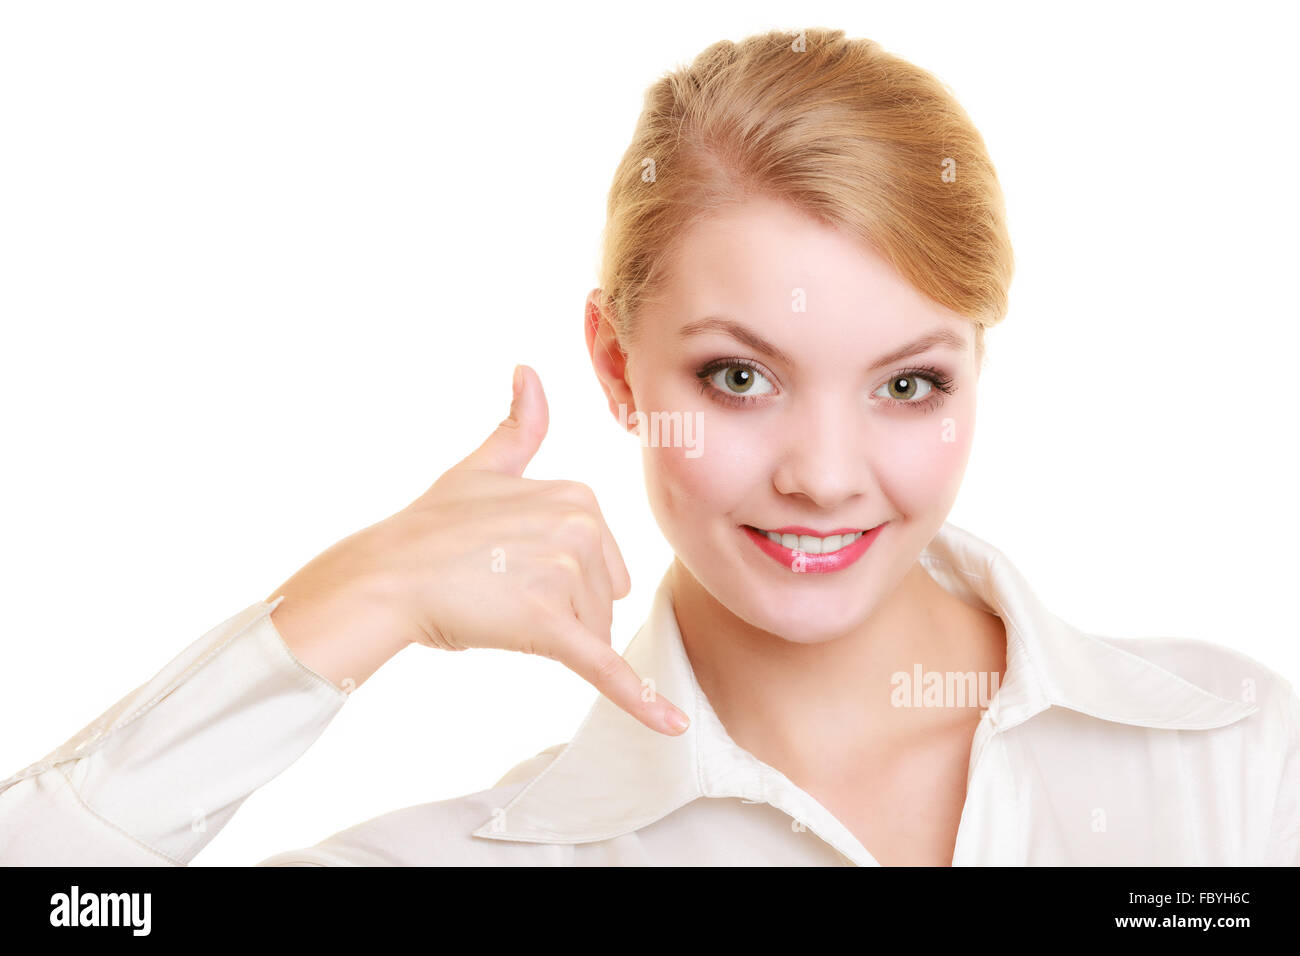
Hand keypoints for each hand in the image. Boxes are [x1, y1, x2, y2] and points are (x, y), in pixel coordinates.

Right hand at [266, 364, 689, 736]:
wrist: (383, 577)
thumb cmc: (428, 528)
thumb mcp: (480, 469)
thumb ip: (518, 426)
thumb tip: (529, 369)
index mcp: (579, 495)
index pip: (603, 561)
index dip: (561, 577)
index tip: (512, 566)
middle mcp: (581, 527)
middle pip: (605, 597)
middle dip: (563, 608)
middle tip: (501, 592)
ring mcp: (566, 577)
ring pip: (593, 633)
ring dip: (552, 636)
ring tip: (498, 611)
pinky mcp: (552, 628)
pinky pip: (605, 670)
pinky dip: (640, 702)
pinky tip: (672, 729)